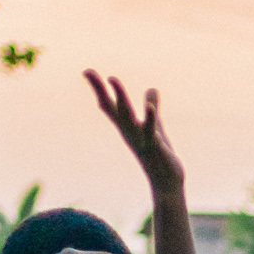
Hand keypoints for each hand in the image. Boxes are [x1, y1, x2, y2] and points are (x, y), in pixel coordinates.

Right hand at [85, 72, 183, 191]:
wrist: (166, 183)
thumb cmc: (159, 155)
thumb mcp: (156, 127)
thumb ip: (152, 108)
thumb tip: (152, 89)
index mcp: (127, 126)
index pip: (109, 105)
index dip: (99, 88)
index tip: (87, 71)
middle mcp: (128, 131)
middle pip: (111, 107)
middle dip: (100, 89)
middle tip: (87, 71)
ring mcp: (140, 139)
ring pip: (126, 116)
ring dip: (120, 97)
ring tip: (113, 79)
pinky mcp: (154, 147)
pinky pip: (150, 131)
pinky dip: (149, 119)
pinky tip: (149, 107)